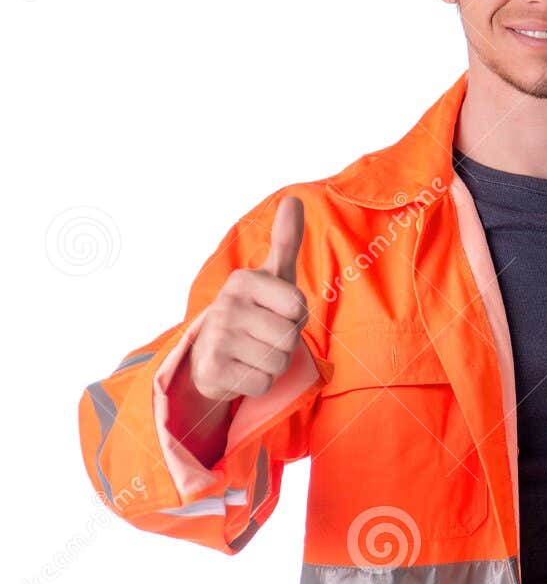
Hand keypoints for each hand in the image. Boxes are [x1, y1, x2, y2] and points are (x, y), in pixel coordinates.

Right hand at [189, 195, 308, 402]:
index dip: (295, 317)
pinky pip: (262, 384)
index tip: (275, 313)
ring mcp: (217, 338)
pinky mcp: (212, 370)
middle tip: (262, 337)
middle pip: (289, 338)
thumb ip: (285, 240)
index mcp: (243, 280)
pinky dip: (257, 383)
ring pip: (278, 363)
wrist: (210, 354)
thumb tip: (294, 200)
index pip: (298, 307)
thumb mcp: (272, 276)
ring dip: (272, 365)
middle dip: (284, 344)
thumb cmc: (254, 311)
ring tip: (252, 353)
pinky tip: (240, 370)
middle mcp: (226, 305)